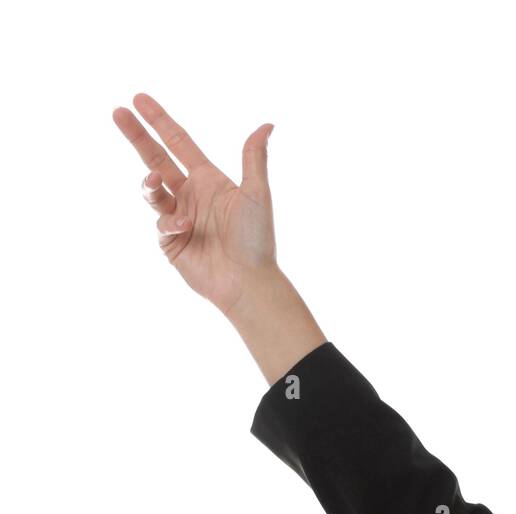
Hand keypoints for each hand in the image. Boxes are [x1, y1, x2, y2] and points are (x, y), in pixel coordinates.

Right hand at [112, 93, 277, 314]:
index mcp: (208, 180)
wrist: (249, 282)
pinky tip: (186, 227)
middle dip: (137, 136)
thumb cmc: (257, 240)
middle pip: (155, 158)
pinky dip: (170, 221)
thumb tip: (267, 125)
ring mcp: (179, 218)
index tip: (138, 99)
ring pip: (152, 192)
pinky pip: (161, 223)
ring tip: (155, 182)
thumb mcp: (257, 194)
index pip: (178, 143)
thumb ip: (253, 158)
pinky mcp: (171, 242)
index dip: (160, 121)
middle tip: (117, 112)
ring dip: (149, 184)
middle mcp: (191, 195)